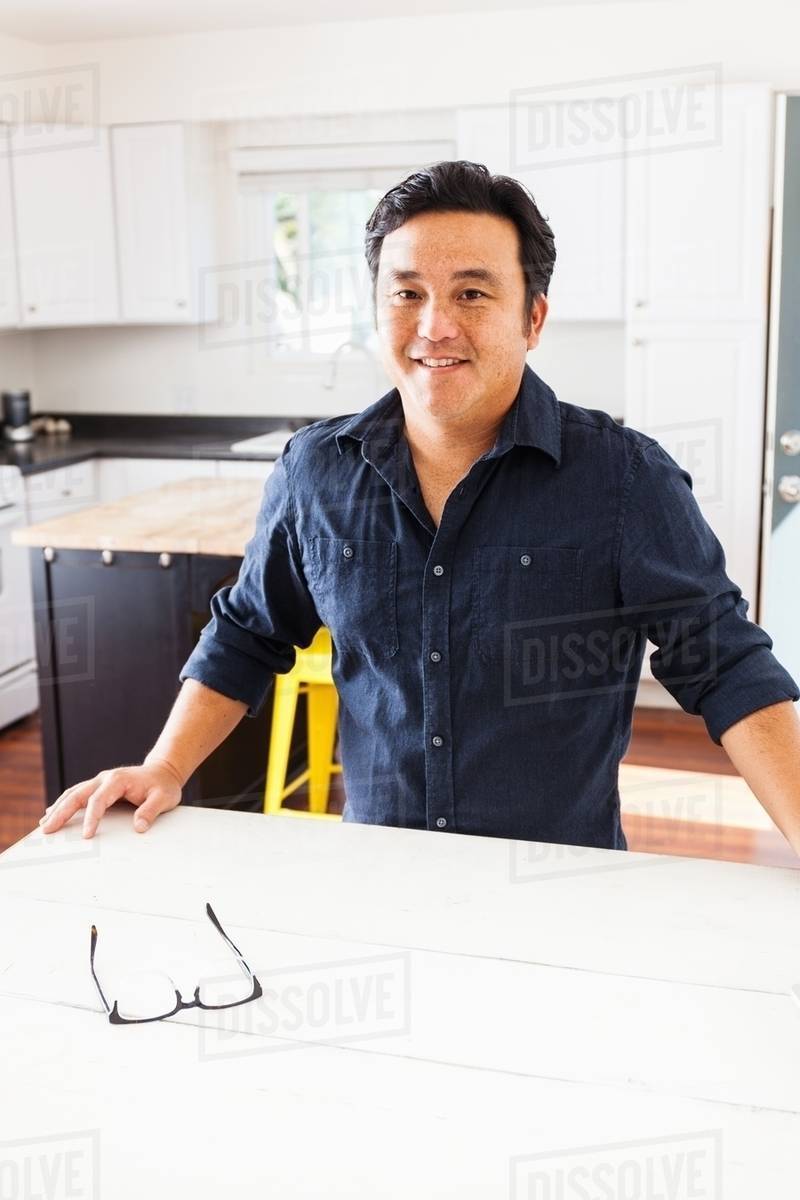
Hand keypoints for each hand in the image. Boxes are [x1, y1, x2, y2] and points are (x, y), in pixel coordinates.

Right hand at [38, 759, 183, 838]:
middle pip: (77, 795)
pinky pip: (77, 794)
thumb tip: (139, 827)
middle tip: (47, 829)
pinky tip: (53, 812)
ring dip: (58, 808)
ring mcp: (99, 781)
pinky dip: (64, 803)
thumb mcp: (164, 798)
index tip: (87, 835)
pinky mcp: (99, 786)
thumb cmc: (163, 785)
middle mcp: (104, 778)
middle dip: (61, 812)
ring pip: (73, 793)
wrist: (163, 771)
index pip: (99, 800)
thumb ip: (151, 811)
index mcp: (118, 780)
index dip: (91, 818)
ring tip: (45, 824)